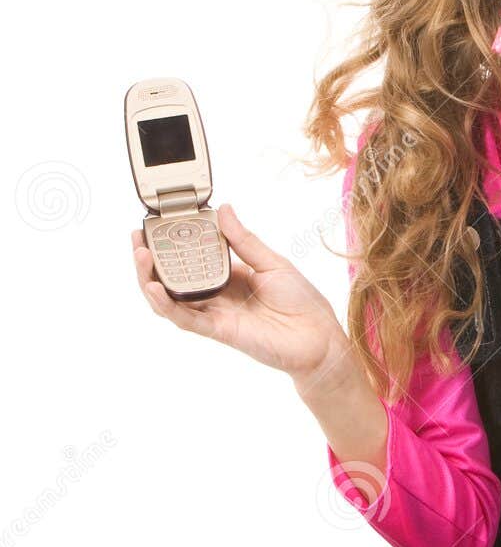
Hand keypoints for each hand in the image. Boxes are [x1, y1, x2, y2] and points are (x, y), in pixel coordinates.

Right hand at [132, 203, 349, 381]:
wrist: (318, 338)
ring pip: (171, 299)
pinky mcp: (217, 331)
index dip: (173, 243)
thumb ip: (243, 240)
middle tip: (136, 239)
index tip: (157, 223)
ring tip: (139, 257)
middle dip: (151, 259)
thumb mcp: (272, 262)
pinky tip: (152, 288)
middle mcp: (217, 294)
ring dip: (150, 280)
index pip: (193, 257)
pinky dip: (166, 304)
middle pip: (174, 278)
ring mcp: (215, 313)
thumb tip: (223, 209)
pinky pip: (185, 318)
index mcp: (229, 275)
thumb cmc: (302, 302)